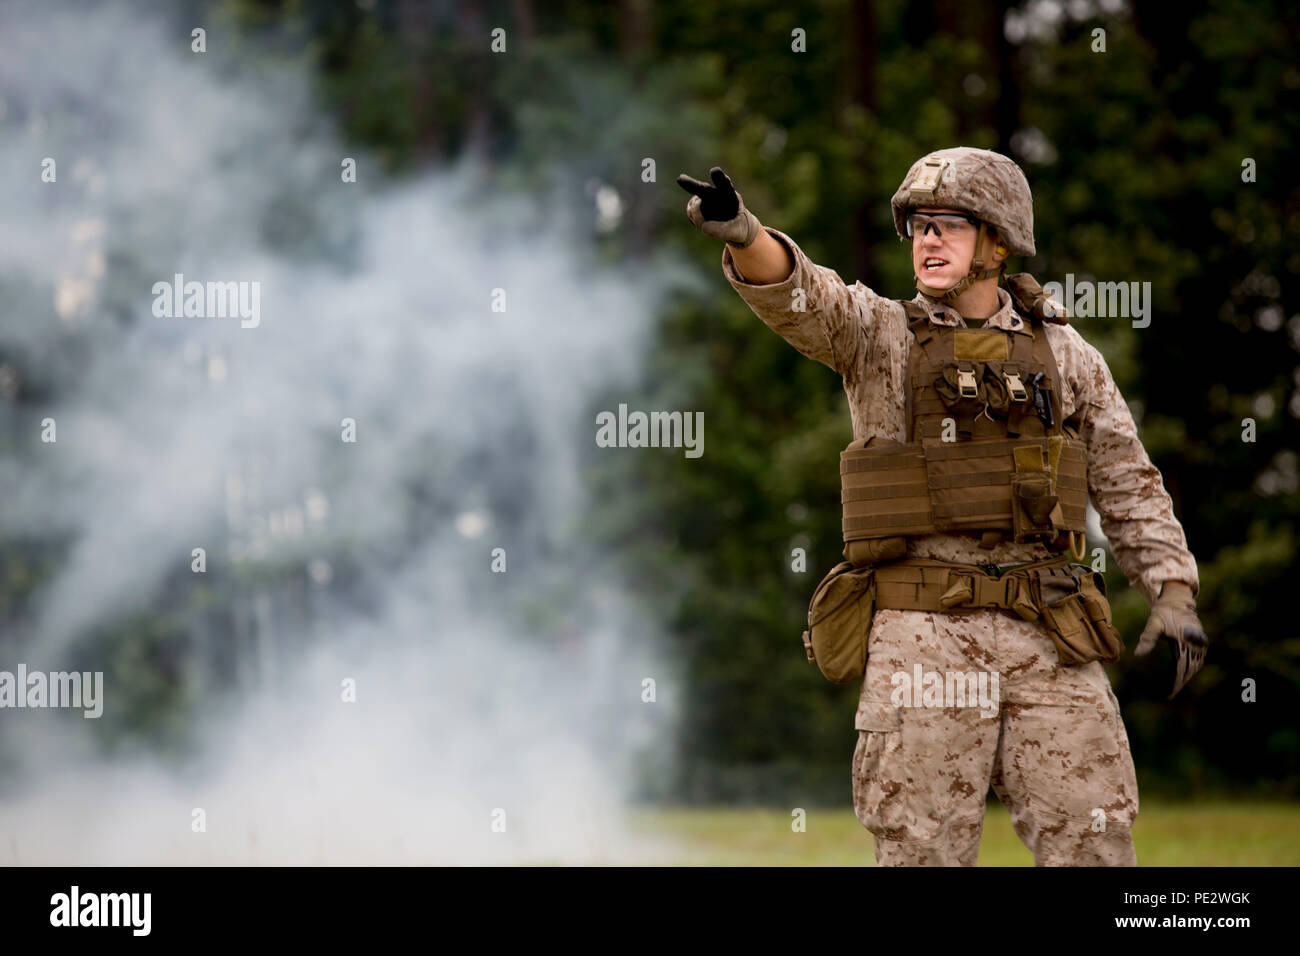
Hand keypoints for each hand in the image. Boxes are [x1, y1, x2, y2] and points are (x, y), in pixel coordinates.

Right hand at [676, 166, 762, 247]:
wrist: (735, 224)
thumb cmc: (739, 226)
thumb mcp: (737, 232)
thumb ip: (723, 231)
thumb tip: (704, 227)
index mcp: (731, 196)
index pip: (725, 185)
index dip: (720, 178)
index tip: (715, 171)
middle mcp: (716, 193)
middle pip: (702, 188)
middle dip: (690, 184)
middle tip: (680, 179)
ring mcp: (704, 197)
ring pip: (694, 208)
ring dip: (698, 218)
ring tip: (710, 224)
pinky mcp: (696, 203)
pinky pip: (691, 213)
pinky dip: (696, 220)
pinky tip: (705, 219)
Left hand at [1135, 582, 1207, 698]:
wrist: (1178, 601)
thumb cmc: (1164, 612)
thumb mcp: (1154, 623)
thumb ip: (1147, 638)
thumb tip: (1137, 654)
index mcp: (1186, 641)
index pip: (1182, 666)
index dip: (1177, 681)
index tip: (1171, 692)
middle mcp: (1196, 644)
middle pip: (1189, 669)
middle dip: (1180, 683)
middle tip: (1169, 696)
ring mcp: (1200, 644)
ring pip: (1194, 667)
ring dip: (1185, 678)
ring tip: (1174, 689)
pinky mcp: (1200, 644)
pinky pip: (1196, 661)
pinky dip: (1189, 671)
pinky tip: (1180, 678)